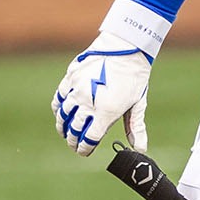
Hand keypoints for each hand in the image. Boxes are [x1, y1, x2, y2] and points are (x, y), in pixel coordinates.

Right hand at [53, 34, 152, 155]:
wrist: (126, 47)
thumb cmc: (134, 77)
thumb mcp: (138, 104)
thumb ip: (136, 128)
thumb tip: (140, 149)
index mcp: (106, 112)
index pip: (89, 139)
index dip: (84, 149)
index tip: (84, 152)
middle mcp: (88, 102)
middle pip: (74, 129)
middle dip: (72, 140)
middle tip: (74, 144)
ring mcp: (77, 89)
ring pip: (63, 115)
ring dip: (63, 127)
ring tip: (65, 132)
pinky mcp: (71, 77)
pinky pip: (59, 97)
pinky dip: (58, 108)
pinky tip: (61, 113)